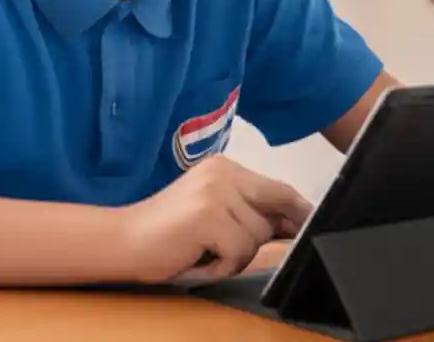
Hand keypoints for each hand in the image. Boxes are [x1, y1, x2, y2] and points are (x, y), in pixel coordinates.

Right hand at [119, 155, 312, 283]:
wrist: (123, 241)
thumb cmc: (169, 233)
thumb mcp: (214, 212)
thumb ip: (250, 212)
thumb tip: (297, 225)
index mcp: (226, 167)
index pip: (279, 188)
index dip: (298, 212)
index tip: (310, 227)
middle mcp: (222, 172)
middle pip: (274, 212)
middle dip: (259, 239)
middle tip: (222, 247)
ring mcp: (215, 192)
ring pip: (257, 237)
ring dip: (236, 255)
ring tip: (205, 251)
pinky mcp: (207, 216)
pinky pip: (239, 252)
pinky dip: (222, 265)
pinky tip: (198, 257)